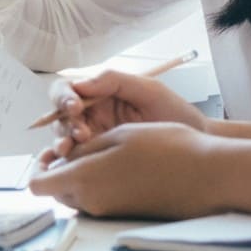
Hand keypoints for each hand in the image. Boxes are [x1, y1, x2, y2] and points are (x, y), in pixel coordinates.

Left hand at [28, 123, 224, 218]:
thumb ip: (86, 148)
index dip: (39, 165)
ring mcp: (108, 210)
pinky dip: (101, 184)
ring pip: (78, 194)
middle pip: (57, 190)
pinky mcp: (124, 213)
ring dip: (82, 176)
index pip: (38, 184)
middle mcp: (91, 201)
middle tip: (82, 143)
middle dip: (61, 169)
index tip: (53, 148)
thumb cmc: (167, 148)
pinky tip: (123, 165)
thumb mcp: (121, 136)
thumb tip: (64, 158)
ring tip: (106, 150)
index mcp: (84, 179)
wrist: (206, 176)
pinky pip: (99, 200)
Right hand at [40, 70, 206, 164]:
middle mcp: (92, 114)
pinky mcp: (97, 159)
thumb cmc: (173, 111)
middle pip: (61, 116)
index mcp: (100, 93)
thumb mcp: (147, 90)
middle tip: (81, 134)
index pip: (68, 89)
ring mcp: (93, 138)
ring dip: (60, 143)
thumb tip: (80, 84)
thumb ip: (114, 81)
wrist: (193, 140)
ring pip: (63, 138)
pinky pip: (72, 161)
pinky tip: (57, 168)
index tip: (75, 107)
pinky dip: (59, 164)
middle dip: (65, 124)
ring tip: (67, 151)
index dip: (64, 97)